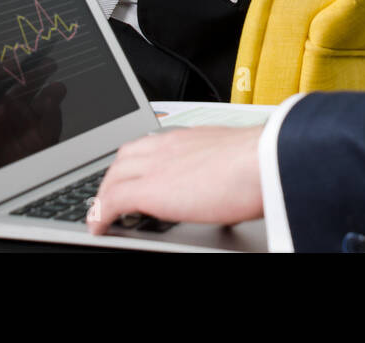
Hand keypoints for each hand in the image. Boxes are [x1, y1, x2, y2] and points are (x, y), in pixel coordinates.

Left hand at [0, 57, 66, 174]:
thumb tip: (0, 110)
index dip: (6, 67)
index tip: (16, 63)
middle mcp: (6, 116)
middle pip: (24, 85)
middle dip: (36, 71)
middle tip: (46, 64)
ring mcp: (24, 130)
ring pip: (43, 102)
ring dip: (51, 93)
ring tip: (55, 90)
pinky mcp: (39, 146)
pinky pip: (52, 126)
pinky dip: (55, 116)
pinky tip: (52, 109)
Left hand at [86, 126, 264, 233]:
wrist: (266, 160)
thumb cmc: (264, 160)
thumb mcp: (239, 156)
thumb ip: (225, 163)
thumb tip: (236, 178)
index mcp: (189, 137)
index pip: (150, 143)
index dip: (136, 161)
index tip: (134, 173)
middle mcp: (168, 145)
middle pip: (125, 156)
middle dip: (114, 175)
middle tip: (112, 194)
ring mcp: (156, 166)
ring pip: (113, 175)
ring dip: (105, 193)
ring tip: (102, 213)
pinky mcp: (150, 190)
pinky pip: (111, 201)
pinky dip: (100, 213)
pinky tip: (98, 227)